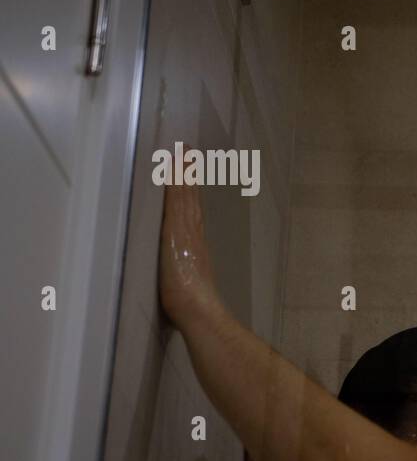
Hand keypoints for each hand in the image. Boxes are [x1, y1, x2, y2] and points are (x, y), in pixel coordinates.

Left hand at [158, 164, 220, 328]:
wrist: (199, 309)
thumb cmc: (193, 306)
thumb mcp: (189, 286)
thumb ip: (185, 276)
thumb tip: (185, 281)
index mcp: (195, 245)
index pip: (192, 212)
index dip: (190, 192)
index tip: (189, 172)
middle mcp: (193, 234)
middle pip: (190, 198)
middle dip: (188, 174)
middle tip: (187, 151)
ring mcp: (185, 231)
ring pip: (184, 195)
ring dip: (182, 172)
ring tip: (181, 152)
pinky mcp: (176, 231)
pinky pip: (176, 200)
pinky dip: (176, 183)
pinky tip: (173, 168)